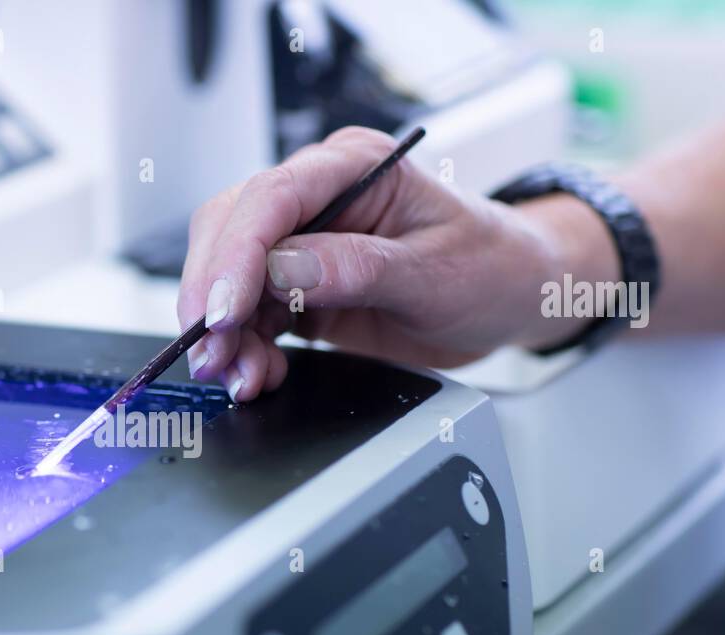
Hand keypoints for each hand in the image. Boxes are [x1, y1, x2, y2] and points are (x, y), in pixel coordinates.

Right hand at [177, 126, 603, 399]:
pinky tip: (256, 373)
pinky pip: (250, 315)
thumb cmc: (491, 266)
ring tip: (239, 377)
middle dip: (213, 297)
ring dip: (223, 334)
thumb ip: (358, 268)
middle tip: (213, 353)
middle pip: (230, 233)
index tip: (223, 311)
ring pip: (231, 279)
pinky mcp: (299, 289)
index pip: (271, 198)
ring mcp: (304, 244)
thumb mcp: (435, 272)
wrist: (511, 297)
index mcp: (355, 167)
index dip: (236, 256)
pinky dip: (243, 349)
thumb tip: (284, 269)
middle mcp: (319, 198)